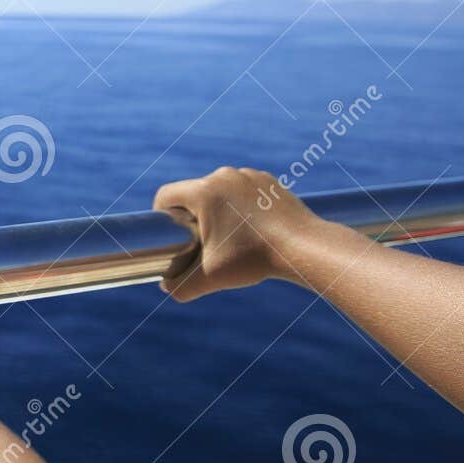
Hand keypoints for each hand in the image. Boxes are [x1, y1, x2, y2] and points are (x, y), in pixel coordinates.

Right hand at [152, 167, 331, 301]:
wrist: (303, 247)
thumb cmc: (254, 259)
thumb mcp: (210, 278)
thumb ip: (180, 286)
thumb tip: (166, 288)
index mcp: (204, 192)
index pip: (165, 196)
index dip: (160, 215)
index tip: (170, 233)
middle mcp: (223, 176)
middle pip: (193, 193)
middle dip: (191, 215)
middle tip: (199, 242)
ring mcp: (248, 175)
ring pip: (218, 190)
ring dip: (216, 209)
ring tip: (228, 236)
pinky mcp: (267, 180)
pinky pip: (242, 189)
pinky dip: (240, 205)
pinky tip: (249, 227)